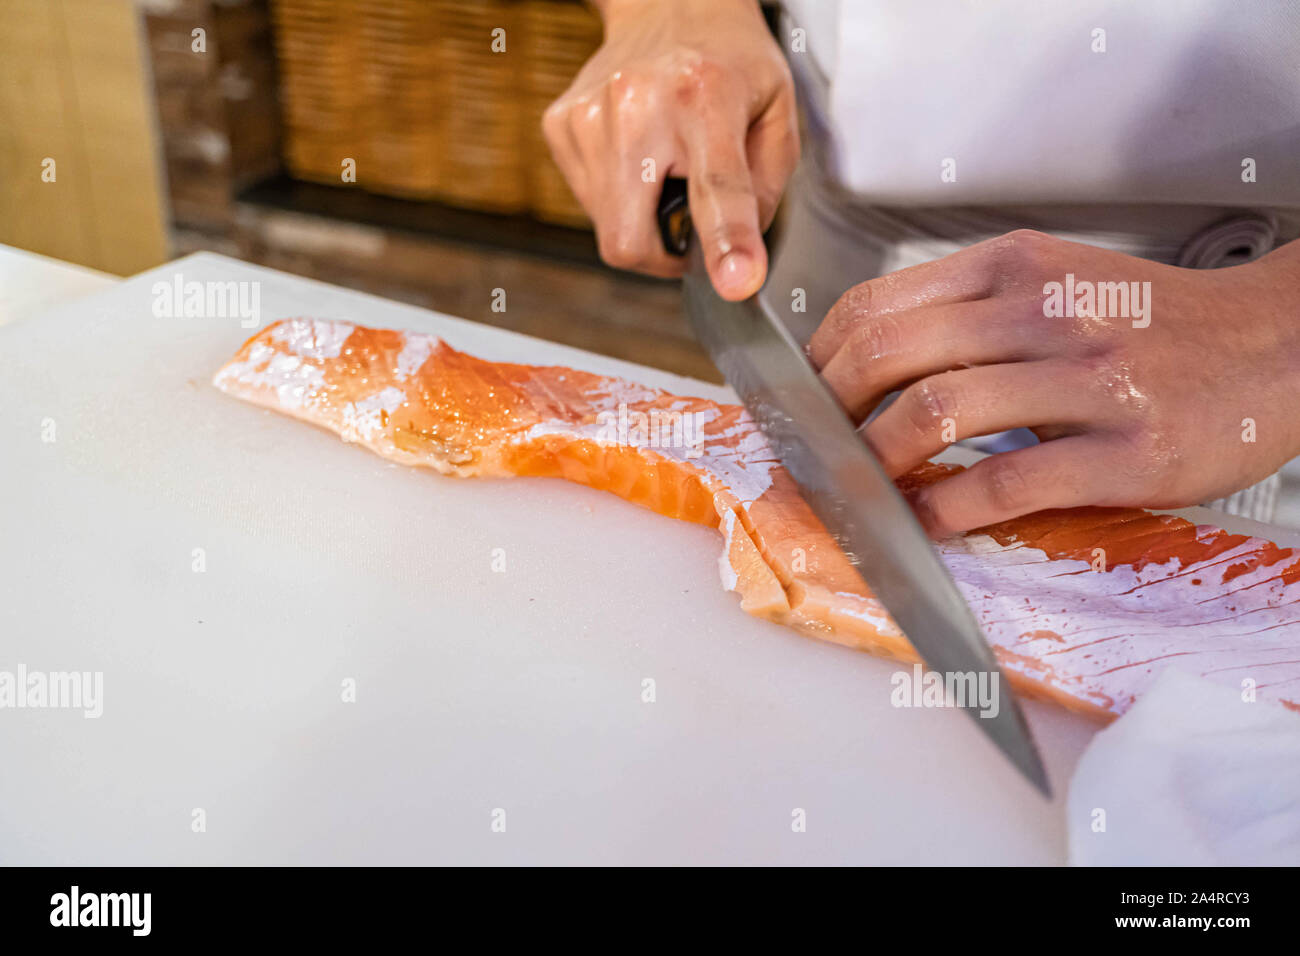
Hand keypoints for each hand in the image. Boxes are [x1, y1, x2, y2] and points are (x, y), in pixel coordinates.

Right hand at [542, 0, 798, 299]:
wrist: (667, 3)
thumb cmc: (729, 60)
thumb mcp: (777, 112)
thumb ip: (766, 190)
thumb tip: (734, 257)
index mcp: (706, 95)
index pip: (717, 188)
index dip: (727, 244)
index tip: (735, 283)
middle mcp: (637, 105)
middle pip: (630, 239)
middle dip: (661, 256)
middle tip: (688, 226)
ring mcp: (588, 116)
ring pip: (608, 231)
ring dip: (642, 221)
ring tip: (663, 169)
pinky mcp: (560, 125)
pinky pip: (589, 203)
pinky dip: (618, 197)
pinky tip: (636, 157)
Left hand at [808, 230, 1299, 535]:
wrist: (1275, 347)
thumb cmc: (1150, 325)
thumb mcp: (1055, 285)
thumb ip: (967, 313)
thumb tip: (863, 367)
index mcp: (1014, 267)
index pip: (875, 306)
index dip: (815, 363)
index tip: (794, 405)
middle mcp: (1043, 311)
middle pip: (887, 355)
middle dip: (826, 417)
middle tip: (807, 461)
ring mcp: (1087, 378)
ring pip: (936, 412)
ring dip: (875, 465)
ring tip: (857, 494)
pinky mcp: (1126, 449)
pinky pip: (1006, 481)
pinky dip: (946, 509)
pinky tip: (927, 522)